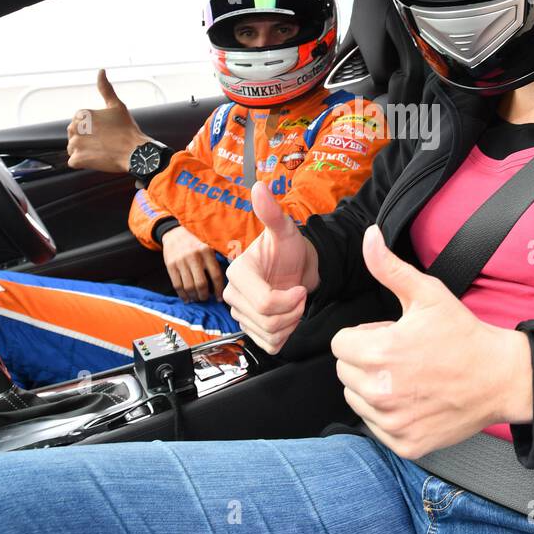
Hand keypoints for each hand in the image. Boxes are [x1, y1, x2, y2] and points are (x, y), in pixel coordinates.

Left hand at [66, 69, 153, 173]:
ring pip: (72, 148)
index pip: (78, 123)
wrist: (135, 152)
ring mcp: (75, 144)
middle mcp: (76, 127)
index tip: (104, 133)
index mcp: (82, 114)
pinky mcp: (77, 159)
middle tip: (103, 142)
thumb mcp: (116, 105)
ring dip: (83, 151)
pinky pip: (73, 162)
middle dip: (85, 139)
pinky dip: (83, 162)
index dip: (92, 129)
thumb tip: (101, 70)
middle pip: (73, 135)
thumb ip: (105, 88)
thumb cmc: (127, 129)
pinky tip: (96, 159)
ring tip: (100, 151)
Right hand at [163, 225, 224, 302]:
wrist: (174, 235)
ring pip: (189, 286)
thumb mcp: (207, 249)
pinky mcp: (171, 266)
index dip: (219, 290)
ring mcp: (181, 261)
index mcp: (207, 252)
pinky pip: (177, 285)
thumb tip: (220, 285)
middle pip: (201, 284)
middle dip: (204, 296)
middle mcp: (194, 257)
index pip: (216, 275)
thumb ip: (214, 263)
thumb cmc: (195, 246)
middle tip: (205, 299)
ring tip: (196, 299)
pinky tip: (186, 298)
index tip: (219, 299)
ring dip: (194, 296)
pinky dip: (182, 295)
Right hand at [221, 182, 319, 353]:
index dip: (290, 300)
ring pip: (270, 335)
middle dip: (293, 311)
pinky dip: (285, 335)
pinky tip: (287, 317)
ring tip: (294, 304)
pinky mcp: (249, 329)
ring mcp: (240, 313)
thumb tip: (259, 188)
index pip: (264, 302)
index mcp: (238, 272)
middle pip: (267, 321)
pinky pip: (269, 345)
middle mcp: (232, 294)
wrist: (295, 267)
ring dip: (291, 322)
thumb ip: (272, 213)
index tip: (300, 287)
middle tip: (300, 294)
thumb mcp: (285, 230)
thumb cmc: (290, 249)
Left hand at [331, 224, 532, 458]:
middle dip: (366, 361)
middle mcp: (380, 391)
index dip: (364, 336)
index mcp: (379, 353)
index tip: (391, 336)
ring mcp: (392, 421)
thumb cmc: (463, 334)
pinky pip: (376, 426)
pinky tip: (415, 399)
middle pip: (345, 372)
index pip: (340, 344)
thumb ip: (389, 267)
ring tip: (408, 377)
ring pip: (357, 399)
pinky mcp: (405, 443)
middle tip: (402, 356)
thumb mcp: (427, 293)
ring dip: (373, 388)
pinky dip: (389, 415)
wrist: (500, 377)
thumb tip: (369, 237)